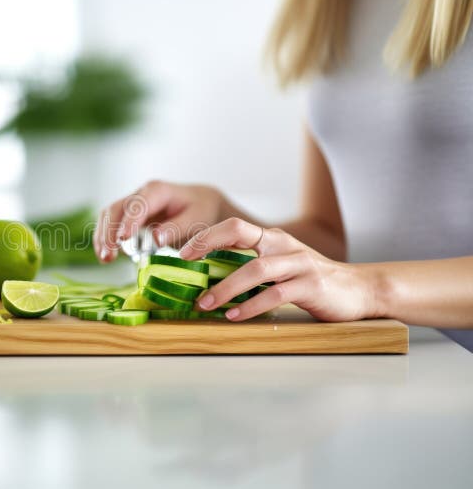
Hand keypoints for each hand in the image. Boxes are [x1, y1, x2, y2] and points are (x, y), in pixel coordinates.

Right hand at [94, 181, 226, 262]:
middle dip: (109, 232)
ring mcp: (133, 203)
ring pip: (109, 215)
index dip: (129, 221)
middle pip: (116, 209)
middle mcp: (141, 193)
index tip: (123, 239)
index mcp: (158, 190)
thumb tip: (155, 238)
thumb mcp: (196, 219)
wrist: (202, 203)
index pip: (138, 205)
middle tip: (108, 256)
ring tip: (105, 259)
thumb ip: (176, 228)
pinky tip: (105, 255)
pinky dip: (105, 238)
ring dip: (103, 236)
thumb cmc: (200, 210)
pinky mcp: (129, 215)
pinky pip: (110, 223)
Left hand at [182, 217, 376, 321]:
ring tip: (206, 304)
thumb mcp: (280, 267)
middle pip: (241, 233)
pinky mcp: (310, 286)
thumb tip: (208, 282)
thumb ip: (251, 268)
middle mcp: (283, 245)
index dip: (207, 236)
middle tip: (186, 266)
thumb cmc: (310, 281)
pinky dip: (251, 306)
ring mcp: (299, 264)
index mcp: (272, 239)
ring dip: (226, 287)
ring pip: (255, 270)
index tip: (183, 253)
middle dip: (209, 245)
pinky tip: (234, 316)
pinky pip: (275, 295)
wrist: (360, 290)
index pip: (234, 227)